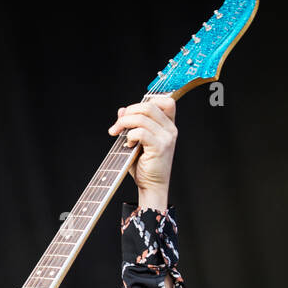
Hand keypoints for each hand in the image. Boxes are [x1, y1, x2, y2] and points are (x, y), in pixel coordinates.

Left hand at [108, 95, 175, 209]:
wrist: (151, 186)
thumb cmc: (144, 165)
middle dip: (128, 113)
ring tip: (118, 135)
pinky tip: (128, 144)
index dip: (145, 102)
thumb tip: (122, 110)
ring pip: (142, 118)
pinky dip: (130, 136)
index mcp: (168, 125)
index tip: (130, 114)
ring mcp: (167, 138)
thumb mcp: (136, 140)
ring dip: (124, 124)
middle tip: (117, 126)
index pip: (164, 101)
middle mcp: (170, 129)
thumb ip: (131, 124)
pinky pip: (140, 132)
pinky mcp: (160, 147)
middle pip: (149, 106)